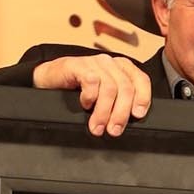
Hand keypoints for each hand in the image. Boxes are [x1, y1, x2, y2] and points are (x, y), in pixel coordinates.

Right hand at [32, 54, 152, 136]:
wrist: (50, 79)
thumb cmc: (78, 88)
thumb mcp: (104, 96)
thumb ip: (118, 103)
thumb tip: (126, 122)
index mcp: (123, 69)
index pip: (141, 80)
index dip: (143, 98)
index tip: (138, 115)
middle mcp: (111, 64)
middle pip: (126, 88)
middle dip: (121, 113)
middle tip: (114, 130)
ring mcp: (95, 62)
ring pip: (110, 88)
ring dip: (104, 112)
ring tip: (98, 127)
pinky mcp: (79, 65)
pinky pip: (91, 81)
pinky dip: (90, 97)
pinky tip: (85, 105)